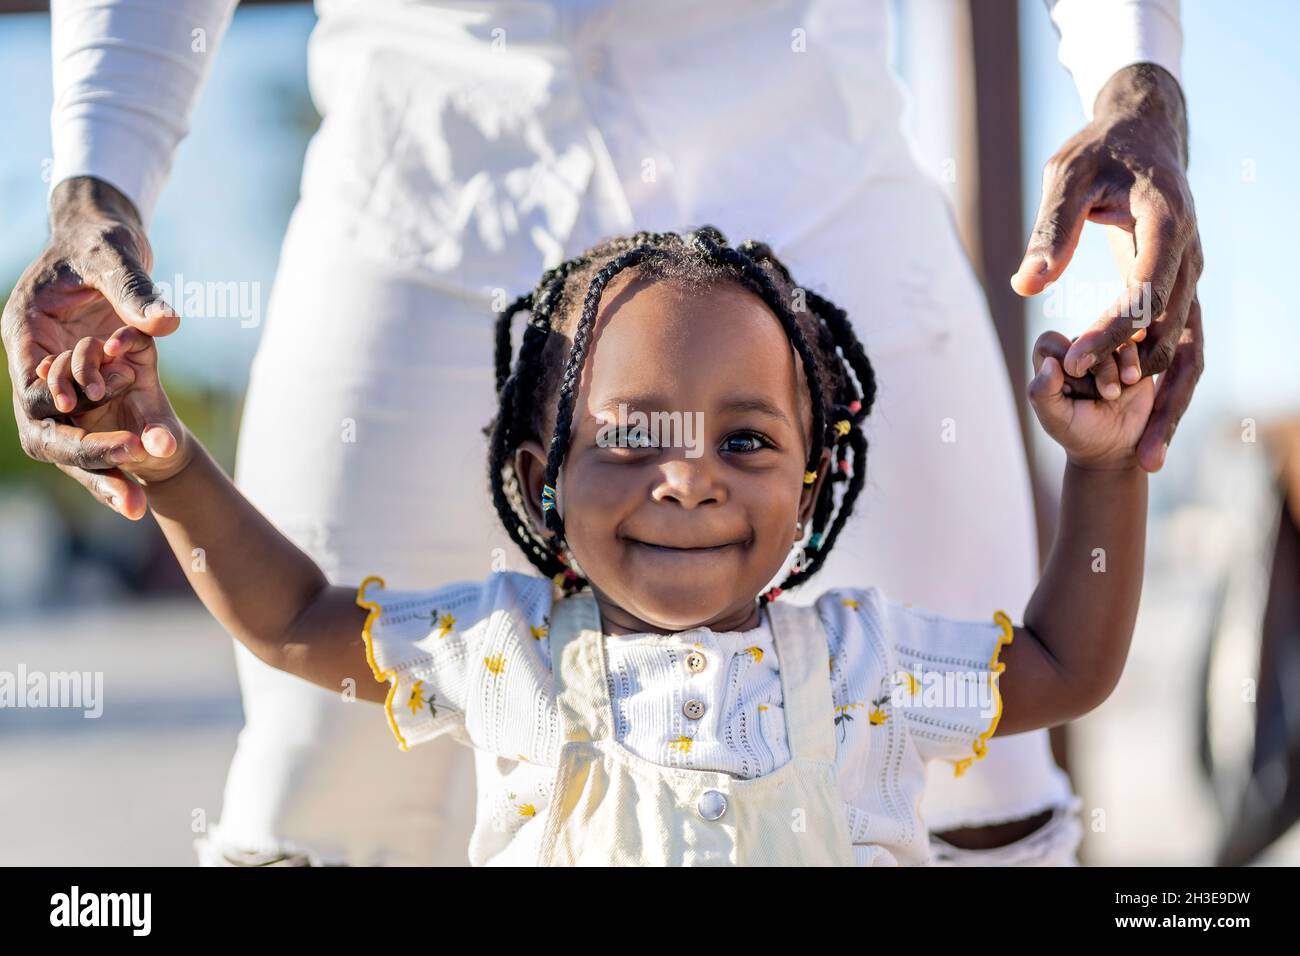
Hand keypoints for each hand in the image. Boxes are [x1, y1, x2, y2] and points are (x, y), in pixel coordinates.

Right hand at [2, 177, 179, 517]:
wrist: (105, 231)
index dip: (68, 426)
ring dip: (102, 471)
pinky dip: (121, 448)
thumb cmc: (100, 236)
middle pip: (48, 431)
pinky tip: (151, 474)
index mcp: (27, 333)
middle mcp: (37, 362)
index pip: (34, 397)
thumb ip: (135, 290)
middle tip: (131, 501)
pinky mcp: (89, 381)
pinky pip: (99, 423)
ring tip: (138, 507)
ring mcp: (61, 376)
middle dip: (87, 465)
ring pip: (71, 437)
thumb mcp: (115, 256)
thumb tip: (167, 324)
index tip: (115, 444)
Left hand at [1010, 64, 1202, 472]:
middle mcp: (1190, 253)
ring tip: (1146, 455)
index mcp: (1168, 221)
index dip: (1114, 329)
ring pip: (1187, 348)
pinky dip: (1169, 391)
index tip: (1076, 362)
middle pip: (1172, 326)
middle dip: (1135, 374)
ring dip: (1168, 402)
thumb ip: (1049, 232)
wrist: (1145, 133)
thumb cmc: (1099, 150)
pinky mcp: (1183, 290)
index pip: (1146, 287)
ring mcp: (1192, 275)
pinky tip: (1151, 435)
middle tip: (1096, 413)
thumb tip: (1025, 287)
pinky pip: (1183, 348)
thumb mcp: (1067, 176)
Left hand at [1028, 331, 1153, 470]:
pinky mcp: (1130, 358)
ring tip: (1115, 394)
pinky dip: (1132, 361)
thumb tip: (1049, 362)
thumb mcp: (1056, 419)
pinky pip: (1133, 344)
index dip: (1063, 358)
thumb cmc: (1078, 433)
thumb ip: (1043, 393)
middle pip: (1085, 338)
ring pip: (1111, 338)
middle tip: (1104, 395)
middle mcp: (1077, 354)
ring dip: (1115, 365)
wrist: (1116, 447)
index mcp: (1050, 365)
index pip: (1050, 342)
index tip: (1075, 382)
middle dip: (1096, 367)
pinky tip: (1132, 380)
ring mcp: (1105, 354)